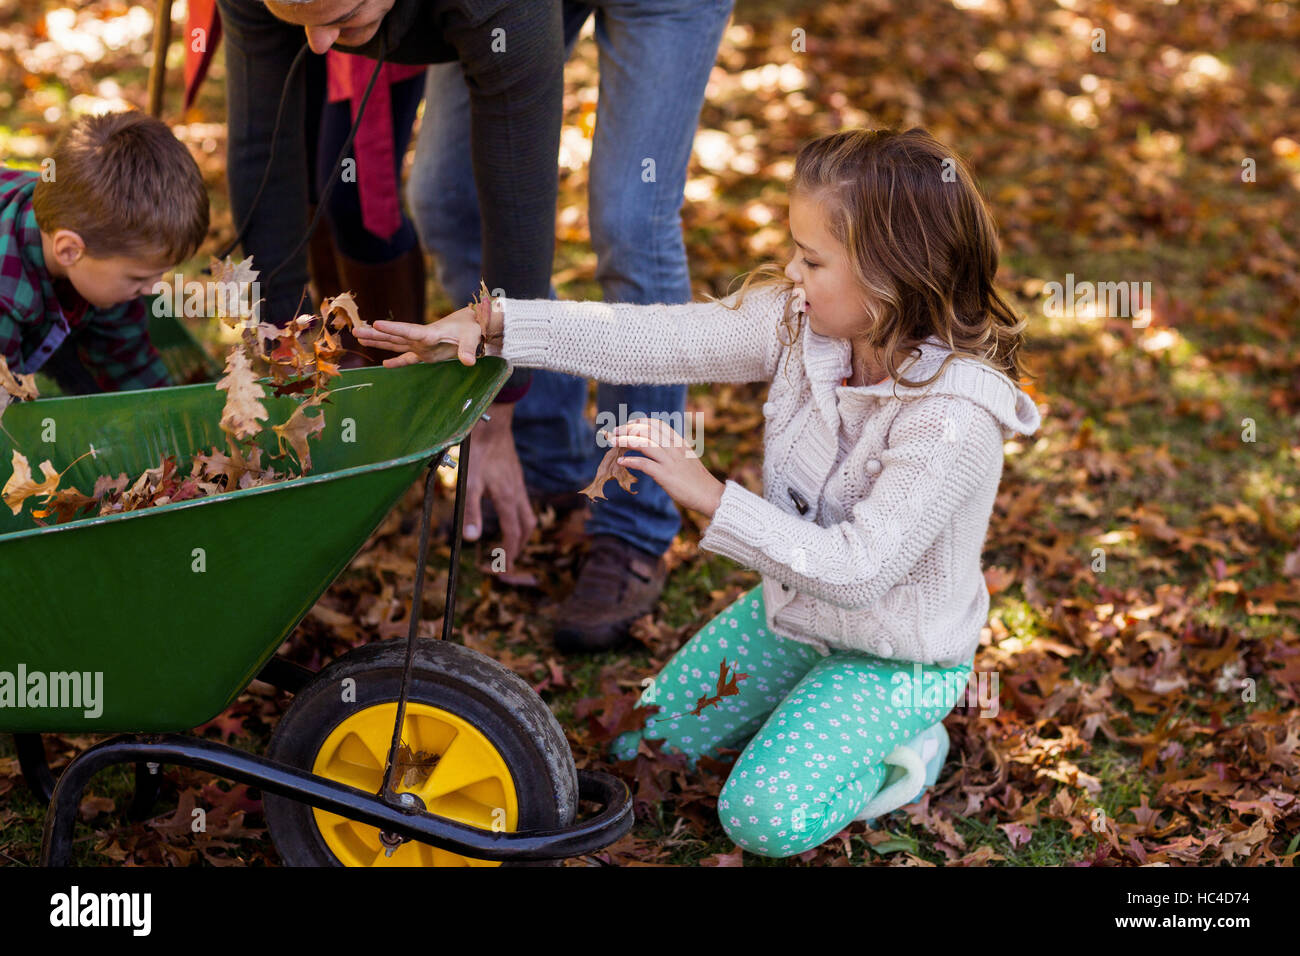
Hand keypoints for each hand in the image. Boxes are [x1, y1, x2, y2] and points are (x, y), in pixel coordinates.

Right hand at [355, 305, 483, 367]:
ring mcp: (421, 346)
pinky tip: (385, 364)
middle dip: (375, 334)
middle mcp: (421, 338)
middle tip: (355, 331)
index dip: (393, 328)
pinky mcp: (425, 353)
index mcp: (429, 333)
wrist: (473, 324)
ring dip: (379, 342)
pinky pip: (407, 357)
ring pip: (396, 344)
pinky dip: (397, 361)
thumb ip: (469, 349)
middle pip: (394, 336)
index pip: (408, 331)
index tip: (376, 324)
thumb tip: (469, 362)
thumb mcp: (472, 337)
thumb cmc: (473, 328)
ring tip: (360, 338)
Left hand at [462, 403, 536, 572]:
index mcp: (507, 499)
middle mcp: (517, 493)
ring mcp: (518, 484)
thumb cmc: (477, 452)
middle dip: (518, 547)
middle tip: (508, 561)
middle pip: (526, 527)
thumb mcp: (469, 484)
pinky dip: (518, 516)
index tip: (503, 567)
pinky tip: (505, 512)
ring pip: (527, 514)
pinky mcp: (515, 476)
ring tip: (510, 542)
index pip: (513, 533)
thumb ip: (470, 511)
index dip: (509, 553)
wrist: (491, 424)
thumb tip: (473, 538)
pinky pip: (522, 502)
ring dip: (520, 532)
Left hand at [606, 417, 724, 516]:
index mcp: (679, 441)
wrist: (709, 495)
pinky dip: (631, 461)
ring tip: (613, 443)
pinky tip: (622, 462)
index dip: (639, 422)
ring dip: (625, 441)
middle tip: (614, 432)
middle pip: (647, 430)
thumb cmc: (696, 479)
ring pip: (644, 443)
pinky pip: (645, 464)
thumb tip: (656, 446)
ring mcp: (670, 460)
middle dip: (627, 429)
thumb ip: (673, 450)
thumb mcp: (686, 458)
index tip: (627, 425)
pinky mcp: (666, 475)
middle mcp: (674, 447)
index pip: (657, 424)